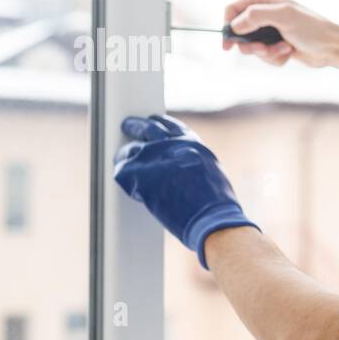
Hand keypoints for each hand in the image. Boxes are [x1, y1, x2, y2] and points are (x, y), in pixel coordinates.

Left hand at [113, 114, 259, 269]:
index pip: (171, 126)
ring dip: (126, 155)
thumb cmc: (216, 204)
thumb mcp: (211, 172)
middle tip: (128, 126)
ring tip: (121, 157)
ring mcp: (153, 158)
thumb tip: (179, 166)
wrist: (211, 218)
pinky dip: (123, 176)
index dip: (160, 123)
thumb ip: (193, 162)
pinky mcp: (139, 176)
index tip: (153, 121)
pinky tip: (126, 180)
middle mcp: (171, 145)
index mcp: (192, 144)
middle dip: (136, 126)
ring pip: (130, 150)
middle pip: (147, 129)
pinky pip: (122, 171)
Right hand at [224, 0, 338, 67]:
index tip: (227, 45)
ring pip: (252, 47)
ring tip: (284, 50)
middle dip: (251, 45)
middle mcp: (266, 13)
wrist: (333, 48)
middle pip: (240, 31)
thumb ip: (256, 16)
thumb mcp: (283, 17)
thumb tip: (235, 26)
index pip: (233, 9)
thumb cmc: (312, 29)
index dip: (228, 26)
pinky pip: (264, 56)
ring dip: (266, 53)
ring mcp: (271, 30)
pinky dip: (275, 58)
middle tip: (262, 50)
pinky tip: (289, 53)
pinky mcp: (277, 44)